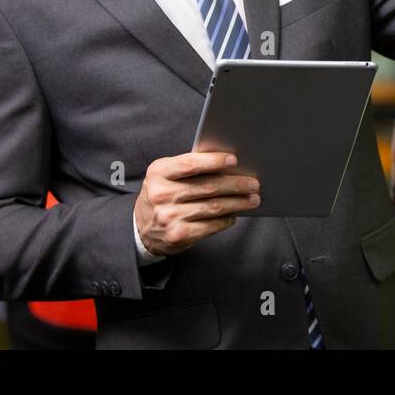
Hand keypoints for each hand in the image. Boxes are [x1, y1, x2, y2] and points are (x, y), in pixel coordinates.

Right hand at [134, 151, 260, 256]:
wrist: (141, 228)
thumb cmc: (162, 194)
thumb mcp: (166, 176)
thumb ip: (190, 167)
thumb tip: (229, 163)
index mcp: (158, 172)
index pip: (189, 164)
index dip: (213, 161)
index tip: (234, 160)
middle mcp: (161, 194)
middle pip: (207, 187)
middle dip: (235, 184)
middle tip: (254, 183)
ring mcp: (169, 216)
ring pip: (213, 207)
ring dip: (237, 203)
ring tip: (253, 199)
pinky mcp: (178, 235)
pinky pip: (210, 225)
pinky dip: (226, 220)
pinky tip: (235, 215)